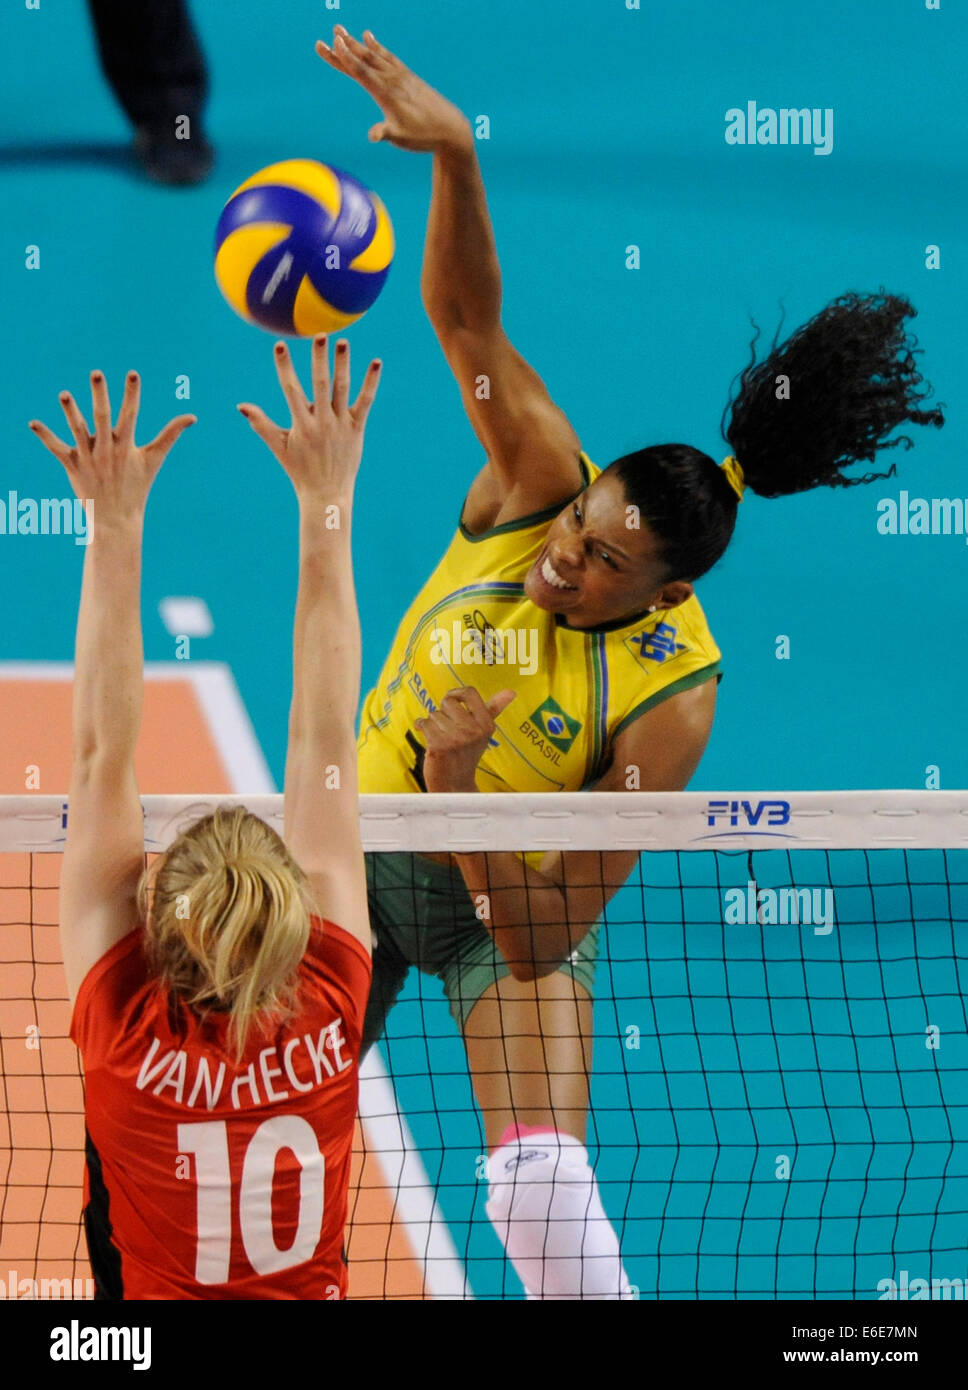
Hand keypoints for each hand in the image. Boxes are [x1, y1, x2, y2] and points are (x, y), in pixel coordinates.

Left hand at [28, 370, 194, 520]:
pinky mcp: (73, 466)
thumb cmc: (137, 485)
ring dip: (70, 411)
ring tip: (64, 394)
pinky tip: (32, 423)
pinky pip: (56, 449)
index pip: (130, 414)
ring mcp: (89, 458)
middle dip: (100, 395)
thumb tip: (192, 416)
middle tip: (97, 373)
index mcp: (126, 446)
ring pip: (78, 430)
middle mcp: (107, 449)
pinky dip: (45, 436)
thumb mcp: (154, 459)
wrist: (116, 518)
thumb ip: (171, 434)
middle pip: (102, 417)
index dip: (132, 394)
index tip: (132, 374)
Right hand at [237, 336, 380, 498]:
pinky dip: (371, 382)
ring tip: (343, 341)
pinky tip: (376, 362)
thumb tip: (241, 406)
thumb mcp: (279, 446)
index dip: (284, 367)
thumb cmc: (300, 470)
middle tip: (319, 335)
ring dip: (343, 364)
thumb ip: (261, 424)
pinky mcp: (356, 428)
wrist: (326, 494)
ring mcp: (340, 425)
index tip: (279, 345)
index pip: (290, 389)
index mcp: (301, 424)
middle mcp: (321, 422)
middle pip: (320, 384)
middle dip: (319, 359)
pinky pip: (365, 402)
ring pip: (342, 389)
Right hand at [317, 26, 471, 154]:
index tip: (333, 43)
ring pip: (374, 55)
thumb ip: (385, 133)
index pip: (362, 72)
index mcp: (387, 94)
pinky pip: (388, 57)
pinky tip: (368, 36)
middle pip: (365, 60)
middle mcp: (393, 80)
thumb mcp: (401, 138)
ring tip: (342, 31)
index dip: (346, 58)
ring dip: (357, 43)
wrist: (450, 129)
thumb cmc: (423, 137)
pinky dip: (376, 46)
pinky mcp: (408, 76)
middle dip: (346, 47)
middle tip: (332, 31)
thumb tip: (372, 136)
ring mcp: (401, 76)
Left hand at [415, 687, 515, 792]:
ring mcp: (456, 739)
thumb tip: (511, 691)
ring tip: (441, 738)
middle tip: (447, 729)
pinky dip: (422, 727)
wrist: (455, 785)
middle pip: (448, 701)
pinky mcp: (439, 745)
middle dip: (443, 712)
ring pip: (434, 714)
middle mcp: (474, 731)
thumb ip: (494, 709)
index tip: (452, 701)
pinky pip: (424, 723)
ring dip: (433, 724)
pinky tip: (428, 738)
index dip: (456, 693)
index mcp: (486, 725)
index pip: (469, 692)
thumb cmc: (467, 754)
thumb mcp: (484, 732)